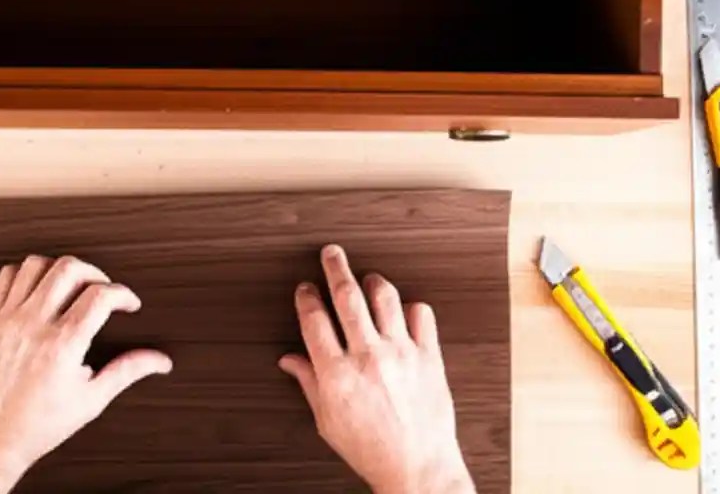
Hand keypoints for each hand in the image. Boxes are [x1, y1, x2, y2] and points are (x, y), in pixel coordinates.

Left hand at [0, 255, 171, 493]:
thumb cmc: (37, 425)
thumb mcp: (91, 400)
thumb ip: (127, 371)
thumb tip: (158, 361)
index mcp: (62, 345)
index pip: (100, 296)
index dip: (123, 294)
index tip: (128, 304)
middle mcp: (33, 326)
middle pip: (69, 269)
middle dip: (96, 273)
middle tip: (103, 292)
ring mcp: (9, 320)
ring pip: (37, 265)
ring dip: (61, 269)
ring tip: (74, 287)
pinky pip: (7, 277)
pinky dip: (27, 274)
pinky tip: (40, 290)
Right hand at [279, 244, 472, 493]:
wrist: (417, 467)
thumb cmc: (371, 449)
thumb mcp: (327, 421)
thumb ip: (309, 383)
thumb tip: (290, 360)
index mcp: (337, 374)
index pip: (314, 320)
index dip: (307, 297)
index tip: (305, 288)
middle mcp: (368, 357)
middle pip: (347, 296)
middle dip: (335, 268)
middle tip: (331, 253)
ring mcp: (401, 353)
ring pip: (385, 296)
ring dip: (373, 281)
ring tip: (367, 279)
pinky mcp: (429, 356)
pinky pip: (421, 315)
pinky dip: (411, 307)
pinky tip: (403, 311)